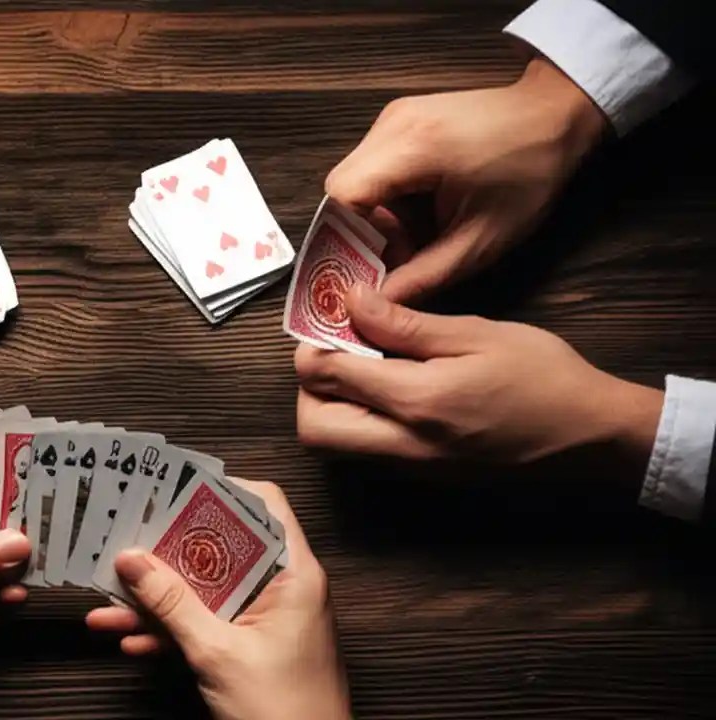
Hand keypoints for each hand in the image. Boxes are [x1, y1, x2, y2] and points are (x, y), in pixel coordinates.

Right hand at [86, 480, 347, 719]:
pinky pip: (203, 626)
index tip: (171, 490)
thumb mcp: (217, 652)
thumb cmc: (287, 714)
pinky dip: (169, 632)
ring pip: (203, 592)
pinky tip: (130, 641)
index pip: (262, 506)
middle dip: (167, 551)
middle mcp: (281, 590)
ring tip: (108, 604)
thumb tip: (132, 560)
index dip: (218, 491)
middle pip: (220, 548)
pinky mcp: (246, 649)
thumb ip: (172, 604)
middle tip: (124, 542)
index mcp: (293, 576)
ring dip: (156, 600)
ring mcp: (263, 621)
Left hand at [295, 285, 662, 463]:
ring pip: (336, 446)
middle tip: (338, 350)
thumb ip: (405, 324)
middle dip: (310, 387)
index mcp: (416, 401)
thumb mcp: (476, 334)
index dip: (315, 343)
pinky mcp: (423, 478)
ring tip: (364, 367)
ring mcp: (411, 469)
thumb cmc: (543, 376)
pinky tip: (389, 390)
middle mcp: (403, 445)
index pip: (325, 376)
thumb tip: (351, 303)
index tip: (332, 320)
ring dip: (330, 407)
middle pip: (313, 427)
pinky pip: (366, 454)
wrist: (592, 437)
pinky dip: (357, 423)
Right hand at [326, 57, 608, 302]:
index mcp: (411, 148)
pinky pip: (373, 167)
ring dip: (375, 216)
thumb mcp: (481, 240)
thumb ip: (424, 276)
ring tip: (417, 236)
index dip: (343, 238)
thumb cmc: (529, 174)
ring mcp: (393, 118)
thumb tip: (378, 305)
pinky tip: (421, 212)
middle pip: (340, 189)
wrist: (555, 115)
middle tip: (394, 258)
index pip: (340, 196)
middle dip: (359, 232)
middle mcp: (392, 126)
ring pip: (355, 180)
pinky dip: (387, 198)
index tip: (364, 268)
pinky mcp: (400, 120)